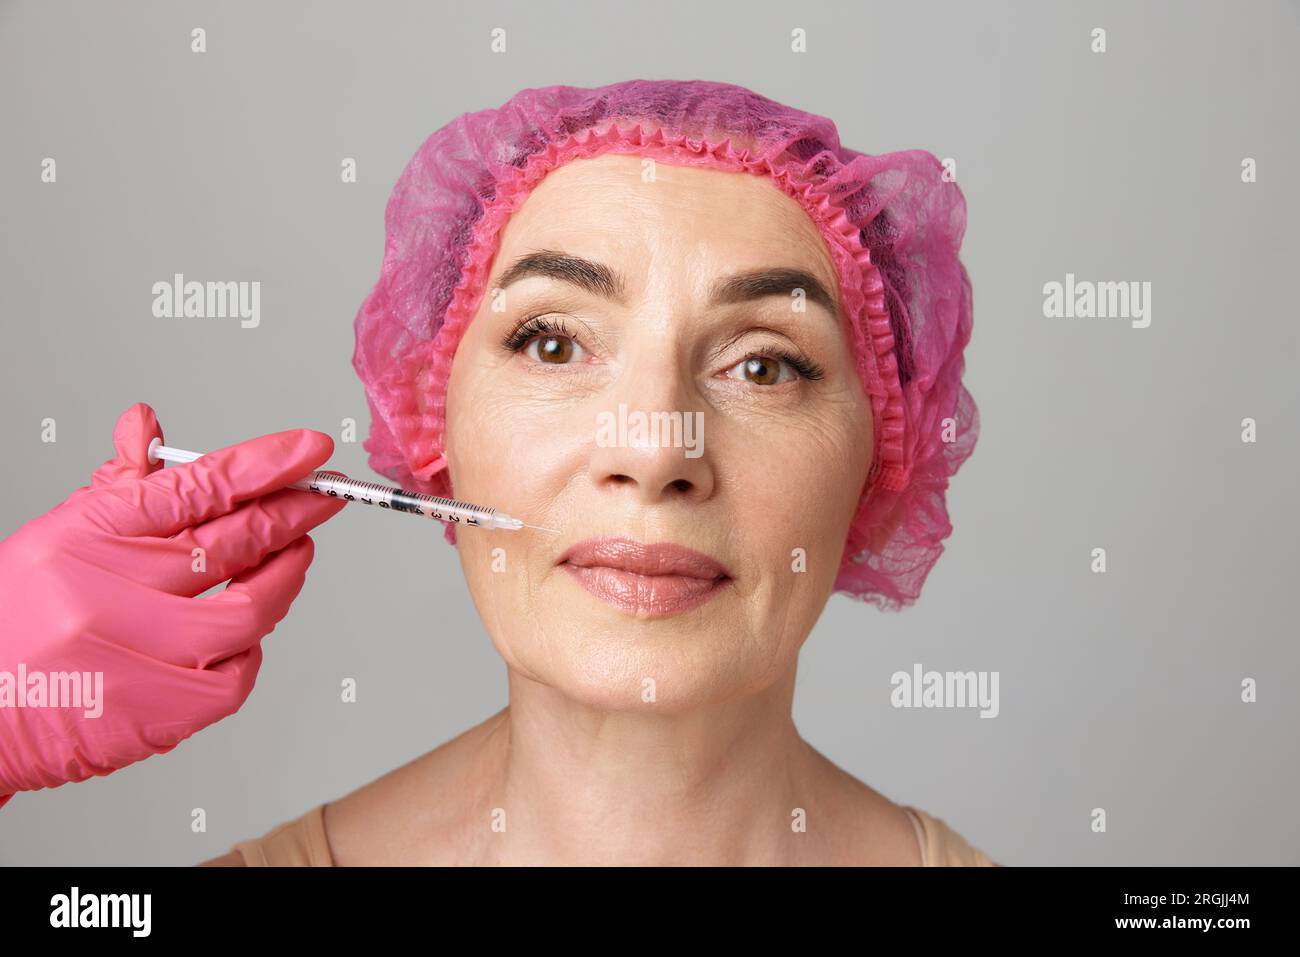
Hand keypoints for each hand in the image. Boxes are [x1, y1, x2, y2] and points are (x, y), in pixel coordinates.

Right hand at [0, 403, 345, 805]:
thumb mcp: (55, 538)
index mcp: (91, 537)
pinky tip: (243, 630)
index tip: (309, 449)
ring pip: (252, 605)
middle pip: (235, 540)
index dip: (265, 464)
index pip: (197, 487)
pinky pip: (241, 669)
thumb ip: (118, 486)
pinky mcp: (168, 709)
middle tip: (324, 496)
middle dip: (294, 512)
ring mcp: (148, 652)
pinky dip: (252, 644)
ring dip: (284, 576)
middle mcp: (118, 591)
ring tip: (292, 554)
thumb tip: (148, 426)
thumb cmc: (15, 623)